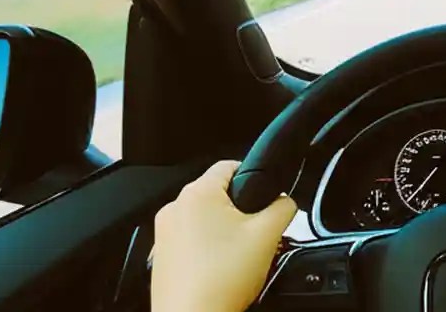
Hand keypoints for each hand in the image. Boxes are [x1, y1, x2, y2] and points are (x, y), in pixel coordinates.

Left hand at [152, 160, 298, 311]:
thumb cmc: (220, 280)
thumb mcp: (268, 235)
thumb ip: (283, 206)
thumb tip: (285, 200)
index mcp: (197, 193)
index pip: (230, 165)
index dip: (253, 177)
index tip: (264, 197)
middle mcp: (174, 209)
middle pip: (218, 196)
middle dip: (240, 212)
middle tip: (255, 236)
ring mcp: (163, 234)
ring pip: (204, 220)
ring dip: (223, 233)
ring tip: (238, 258)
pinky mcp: (160, 256)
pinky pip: (190, 243)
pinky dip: (206, 251)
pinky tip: (219, 271)